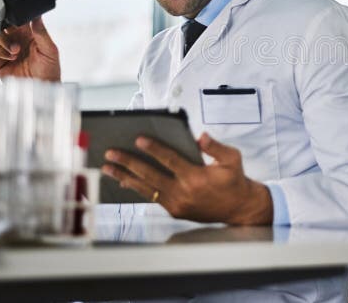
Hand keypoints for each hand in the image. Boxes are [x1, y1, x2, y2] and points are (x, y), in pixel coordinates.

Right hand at [0, 17, 60, 81]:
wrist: (42, 90)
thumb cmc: (50, 71)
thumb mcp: (50, 50)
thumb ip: (42, 33)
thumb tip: (38, 16)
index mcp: (30, 36)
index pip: (19, 21)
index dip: (17, 19)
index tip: (18, 22)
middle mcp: (17, 41)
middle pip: (4, 27)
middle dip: (8, 30)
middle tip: (16, 38)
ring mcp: (7, 51)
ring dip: (5, 41)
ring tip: (16, 51)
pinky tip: (10, 57)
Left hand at [101, 133, 273, 224]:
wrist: (239, 208)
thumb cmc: (234, 180)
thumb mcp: (233, 158)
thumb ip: (215, 147)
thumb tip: (200, 136)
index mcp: (197, 177)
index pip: (170, 160)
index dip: (154, 149)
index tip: (138, 139)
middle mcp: (184, 192)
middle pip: (150, 175)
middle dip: (128, 163)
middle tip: (111, 153)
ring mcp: (177, 204)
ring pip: (146, 189)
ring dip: (125, 177)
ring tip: (108, 168)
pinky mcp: (175, 211)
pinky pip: (153, 198)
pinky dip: (138, 188)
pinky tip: (125, 180)